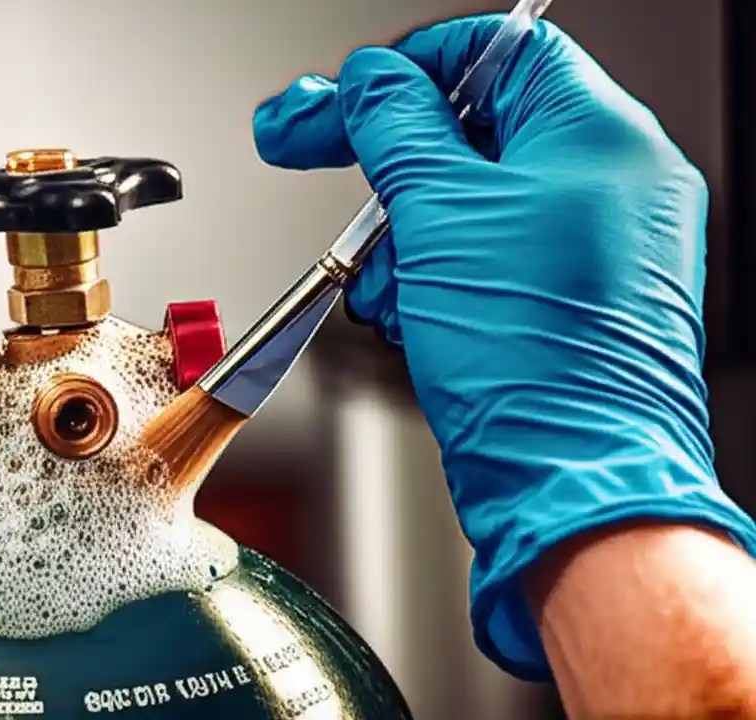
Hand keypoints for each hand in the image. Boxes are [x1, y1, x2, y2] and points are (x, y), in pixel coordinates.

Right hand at [253, 16, 755, 677]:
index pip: (502, 50)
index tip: (355, 92)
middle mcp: (607, 184)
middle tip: (307, 143)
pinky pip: (478, 257)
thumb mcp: (440, 211)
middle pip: (473, 126)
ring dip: (401, 230)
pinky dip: (429, 274)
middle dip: (386, 155)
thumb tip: (372, 80)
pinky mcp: (559, 299)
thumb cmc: (534, 357)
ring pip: (465, 200)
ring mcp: (588, 245)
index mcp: (599, 137)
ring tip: (387, 275)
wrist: (564, 477)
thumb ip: (398, 126)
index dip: (415, 63)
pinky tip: (411, 308)